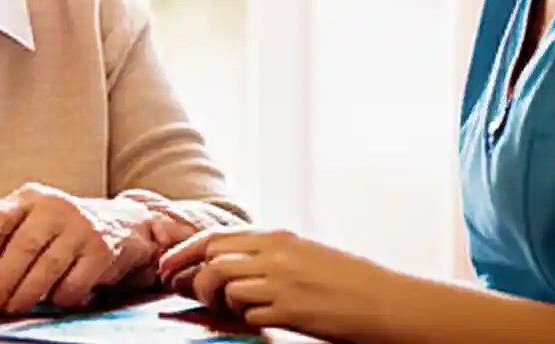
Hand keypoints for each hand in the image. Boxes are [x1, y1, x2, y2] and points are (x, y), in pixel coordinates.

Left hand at [0, 183, 157, 312]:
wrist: (119, 224)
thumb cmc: (60, 230)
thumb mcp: (31, 223)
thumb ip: (1, 245)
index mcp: (30, 197)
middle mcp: (55, 207)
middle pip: (23, 246)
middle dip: (2, 279)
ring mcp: (81, 228)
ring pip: (47, 267)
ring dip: (26, 294)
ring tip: (13, 308)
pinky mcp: (101, 251)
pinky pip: (73, 284)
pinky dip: (58, 298)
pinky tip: (52, 299)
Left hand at [158, 228, 396, 340]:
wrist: (387, 301)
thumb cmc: (350, 279)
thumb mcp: (306, 252)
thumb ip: (269, 253)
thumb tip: (228, 261)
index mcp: (280, 236)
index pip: (217, 237)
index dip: (184, 251)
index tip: (168, 265)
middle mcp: (277, 255)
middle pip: (213, 258)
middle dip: (189, 275)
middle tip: (177, 287)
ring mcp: (282, 283)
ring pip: (225, 285)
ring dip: (215, 298)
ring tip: (221, 305)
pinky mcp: (290, 311)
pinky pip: (248, 313)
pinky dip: (243, 316)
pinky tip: (254, 316)